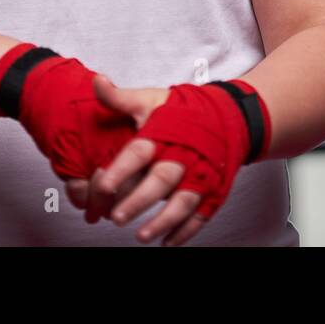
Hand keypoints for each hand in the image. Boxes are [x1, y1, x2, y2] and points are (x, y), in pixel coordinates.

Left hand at [63, 76, 209, 245]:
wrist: (229, 117)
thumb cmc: (182, 111)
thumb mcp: (149, 100)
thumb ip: (119, 98)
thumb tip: (96, 82)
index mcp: (164, 133)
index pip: (140, 151)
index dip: (122, 168)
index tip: (102, 183)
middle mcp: (184, 156)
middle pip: (161, 180)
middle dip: (139, 200)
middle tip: (116, 217)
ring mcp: (201, 175)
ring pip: (183, 202)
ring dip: (163, 221)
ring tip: (142, 235)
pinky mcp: (213, 190)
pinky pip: (201, 214)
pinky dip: (185, 231)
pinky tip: (168, 242)